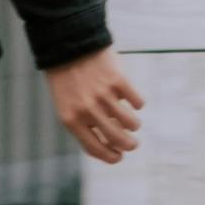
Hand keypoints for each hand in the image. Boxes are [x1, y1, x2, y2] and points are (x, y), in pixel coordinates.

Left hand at [46, 45, 141, 167]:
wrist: (68, 46)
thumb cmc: (68, 81)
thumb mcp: (67, 107)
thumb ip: (84, 127)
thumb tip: (111, 148)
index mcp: (71, 120)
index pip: (96, 149)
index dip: (111, 157)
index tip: (119, 156)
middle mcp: (87, 110)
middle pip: (118, 139)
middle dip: (130, 145)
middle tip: (133, 143)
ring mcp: (103, 95)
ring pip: (131, 123)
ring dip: (134, 125)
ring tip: (131, 120)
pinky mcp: (118, 80)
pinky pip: (138, 102)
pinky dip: (137, 104)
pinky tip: (132, 100)